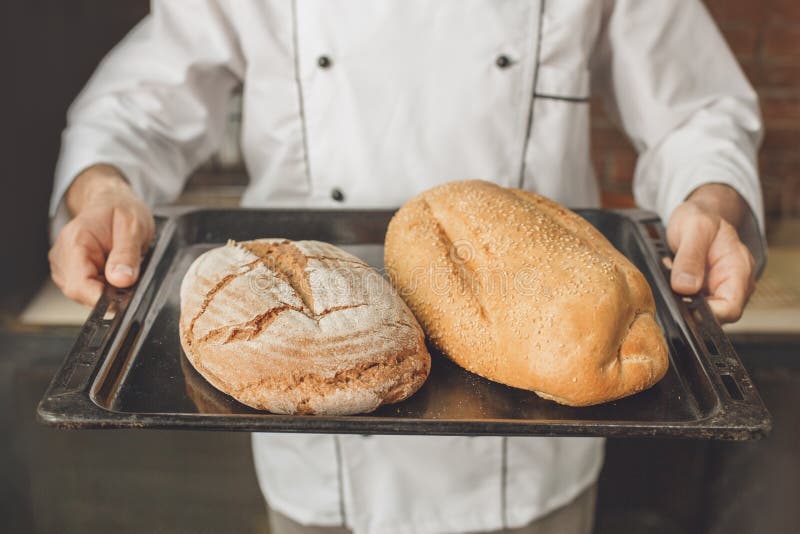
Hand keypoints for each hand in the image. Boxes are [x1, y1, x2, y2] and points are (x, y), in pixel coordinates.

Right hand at [49, 165, 154, 305]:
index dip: (101, 299)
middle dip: (108, 293)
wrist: (111, 202)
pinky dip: (103, 286)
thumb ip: (127, 255)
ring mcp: (64, 266)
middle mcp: (63, 255)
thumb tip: (122, 280)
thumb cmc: (121, 210)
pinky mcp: (70, 272)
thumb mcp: (133, 227)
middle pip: (81, 293)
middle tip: (128, 277)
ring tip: (119, 268)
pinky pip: (87, 289)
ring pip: (84, 294)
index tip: (123, 299)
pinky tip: (112, 272)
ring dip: (106, 289)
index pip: (79, 285)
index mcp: (75, 241)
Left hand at [666, 183, 755, 323]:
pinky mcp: (704, 291)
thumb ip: (690, 257)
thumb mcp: (694, 228)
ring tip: (671, 272)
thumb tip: (685, 288)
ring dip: (681, 298)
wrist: (697, 215)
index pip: (730, 309)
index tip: (681, 304)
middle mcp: (734, 284)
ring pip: (700, 311)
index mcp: (739, 270)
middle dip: (688, 305)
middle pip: (715, 316)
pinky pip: (691, 302)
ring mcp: (719, 289)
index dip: (706, 314)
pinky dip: (678, 294)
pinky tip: (671, 278)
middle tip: (669, 282)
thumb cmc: (700, 218)